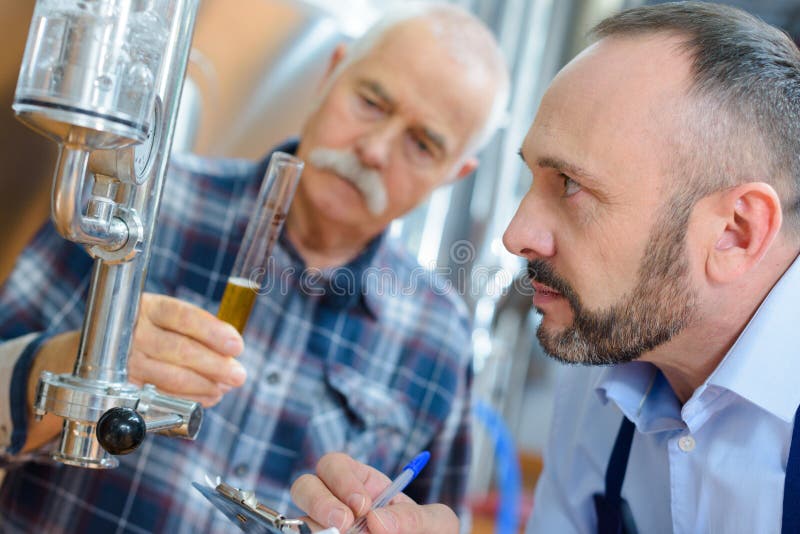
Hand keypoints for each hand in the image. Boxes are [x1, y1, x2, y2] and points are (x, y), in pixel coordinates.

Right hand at [128, 293, 245, 406]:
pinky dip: (189, 399)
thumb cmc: (148, 329)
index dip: (213, 333)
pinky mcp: (123, 386)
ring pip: (172, 377)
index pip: (184, 317)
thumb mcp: (167, 317)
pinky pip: (161, 397)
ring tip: (225, 387)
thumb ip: (198, 329)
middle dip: (215, 365)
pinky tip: (208, 397)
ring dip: (205, 385)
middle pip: (181, 350)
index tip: (237, 346)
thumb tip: (232, 353)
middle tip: (239, 375)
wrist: (95, 346)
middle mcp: (134, 333)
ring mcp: (125, 362)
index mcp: (150, 308)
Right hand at [291, 453, 458, 533]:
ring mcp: (326, 528)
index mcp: (363, 485)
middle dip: (320, 500)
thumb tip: (377, 521)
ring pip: (300, 518)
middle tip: (346, 522)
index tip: (363, 505)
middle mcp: (337, 504)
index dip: (343, 479)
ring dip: (315, 524)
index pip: (336, 465)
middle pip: (305, 485)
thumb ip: (416, 517)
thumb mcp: (437, 524)